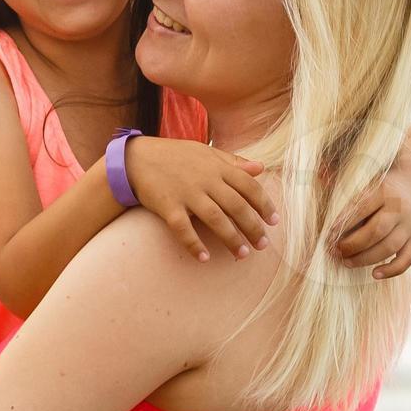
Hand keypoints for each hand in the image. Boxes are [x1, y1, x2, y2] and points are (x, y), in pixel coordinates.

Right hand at [122, 136, 275, 261]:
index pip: (249, 186)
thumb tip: (261, 168)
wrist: (136, 158)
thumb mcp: (206, 152)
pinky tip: (204, 258)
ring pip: (215, 219)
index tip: (274, 222)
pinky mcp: (168, 206)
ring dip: (231, 238)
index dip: (264, 205)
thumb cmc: (175, 156)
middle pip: (236, 206)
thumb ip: (233, 161)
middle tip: (262, 245)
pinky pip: (183, 229)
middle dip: (253, 227)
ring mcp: (186, 193)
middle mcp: (205, 180)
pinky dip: (194, 244)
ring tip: (242, 254)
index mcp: (217, 167)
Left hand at [334, 133, 410, 279]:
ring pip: (389, 247)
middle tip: (334, 252)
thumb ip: (341, 173)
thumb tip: (318, 174)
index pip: (361, 209)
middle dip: (352, 245)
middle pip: (376, 231)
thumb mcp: (364, 172)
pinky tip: (374, 274)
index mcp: (385, 189)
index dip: (342, 224)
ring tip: (346, 262)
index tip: (326, 235)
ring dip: (365, 259)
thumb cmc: (380, 179)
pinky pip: (408, 259)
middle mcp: (401, 207)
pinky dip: (392, 270)